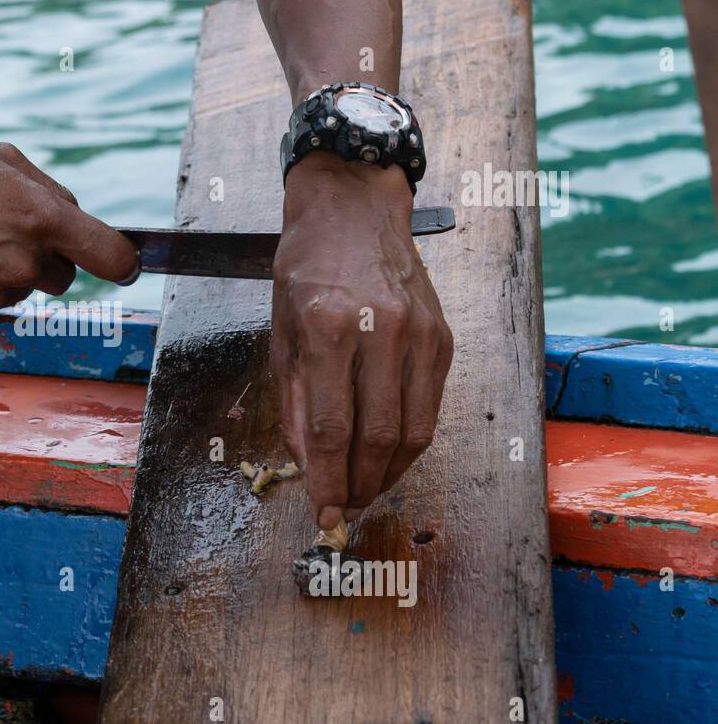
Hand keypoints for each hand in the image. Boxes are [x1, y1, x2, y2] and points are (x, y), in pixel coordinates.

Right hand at [0, 138, 139, 326]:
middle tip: (1, 229)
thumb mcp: (2, 160)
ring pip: (18, 291)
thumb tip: (79, 223)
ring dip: (2, 271)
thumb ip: (51, 194)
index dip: (123, 262)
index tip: (126, 265)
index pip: (112, 258)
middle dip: (43, 258)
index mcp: (39, 218)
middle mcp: (20, 262)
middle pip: (60, 278)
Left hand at [270, 153, 452, 530]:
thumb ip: (292, 399)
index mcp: (328, 328)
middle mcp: (380, 330)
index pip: (330, 428)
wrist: (354, 209)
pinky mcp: (443, 338)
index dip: (326, 481)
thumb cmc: (307, 268)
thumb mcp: (280, 330)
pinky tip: (389, 454)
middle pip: (376, 437)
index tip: (322, 515)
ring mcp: (419, 334)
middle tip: (344, 508)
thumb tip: (305, 461)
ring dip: (389, 473)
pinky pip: (430, 407)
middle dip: (358, 485)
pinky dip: (410, 442)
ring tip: (365, 489)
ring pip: (412, 431)